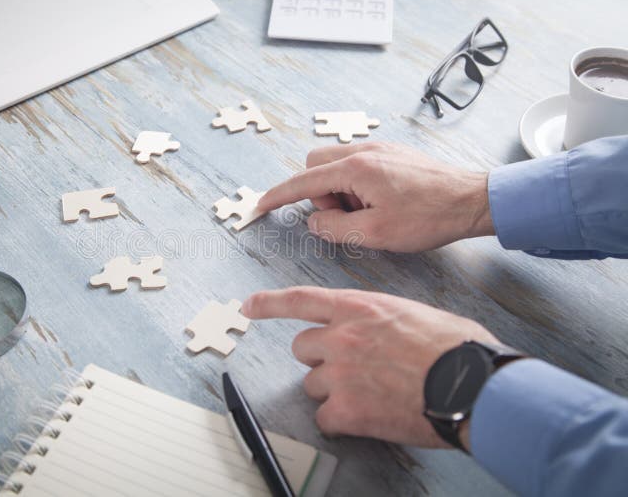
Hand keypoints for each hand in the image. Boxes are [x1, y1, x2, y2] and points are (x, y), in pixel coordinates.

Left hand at [242, 286, 499, 447]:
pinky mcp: (346, 409)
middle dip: (320, 359)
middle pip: (301, 348)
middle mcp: (342, 336)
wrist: (473, 386)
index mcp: (359, 307)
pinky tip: (370, 419)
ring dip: (334, 392)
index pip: (300, 299)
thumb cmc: (457, 349)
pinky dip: (342, 423)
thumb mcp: (415, 314)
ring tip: (372, 395)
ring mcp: (340, 372)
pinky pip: (325, 419)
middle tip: (350, 370)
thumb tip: (380, 333)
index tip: (249, 305)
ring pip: (313, 385)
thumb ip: (382, 320)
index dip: (270, 303)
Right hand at [258, 142, 494, 252]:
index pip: (304, 181)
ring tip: (369, 214)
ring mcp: (380, 149)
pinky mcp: (393, 154)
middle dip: (319, 194)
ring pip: (337, 166)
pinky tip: (381, 204)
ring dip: (340, 192)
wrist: (473, 200)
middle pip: (316, 165)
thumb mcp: (375, 233)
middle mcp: (365, 151)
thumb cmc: (429, 217)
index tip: (262, 204)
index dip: (279, 195)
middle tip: (345, 218)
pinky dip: (357, 186)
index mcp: (356, 168)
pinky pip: (358, 165)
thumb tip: (315, 221)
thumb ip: (335, 228)